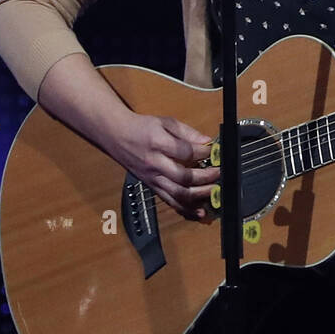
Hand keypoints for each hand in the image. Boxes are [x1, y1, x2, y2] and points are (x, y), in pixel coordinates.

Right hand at [105, 113, 219, 220]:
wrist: (116, 136)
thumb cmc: (141, 128)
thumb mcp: (165, 122)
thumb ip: (187, 132)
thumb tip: (207, 142)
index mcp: (158, 143)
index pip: (186, 152)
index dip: (204, 153)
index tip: (215, 152)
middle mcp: (155, 164)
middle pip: (183, 177)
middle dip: (205, 178)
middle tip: (219, 174)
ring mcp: (152, 178)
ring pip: (177, 194)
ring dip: (199, 196)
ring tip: (214, 193)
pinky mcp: (151, 187)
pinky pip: (169, 201)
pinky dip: (186, 209)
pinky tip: (199, 211)